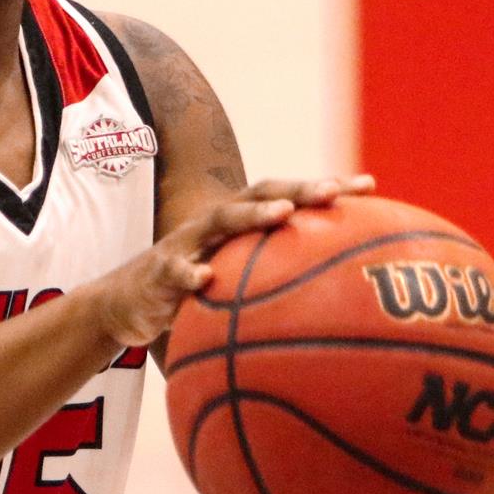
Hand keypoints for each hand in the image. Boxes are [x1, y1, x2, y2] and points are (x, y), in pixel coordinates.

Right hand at [87, 175, 375, 347]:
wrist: (123, 306)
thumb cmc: (191, 294)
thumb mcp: (234, 286)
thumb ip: (274, 286)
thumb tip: (336, 308)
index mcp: (239, 226)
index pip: (289, 196)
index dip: (327, 188)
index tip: (370, 185)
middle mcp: (215, 225)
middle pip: (260, 194)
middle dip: (298, 189)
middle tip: (333, 190)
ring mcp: (186, 243)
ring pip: (220, 220)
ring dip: (252, 214)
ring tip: (283, 214)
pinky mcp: (159, 273)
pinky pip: (175, 271)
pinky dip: (190, 273)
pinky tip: (205, 280)